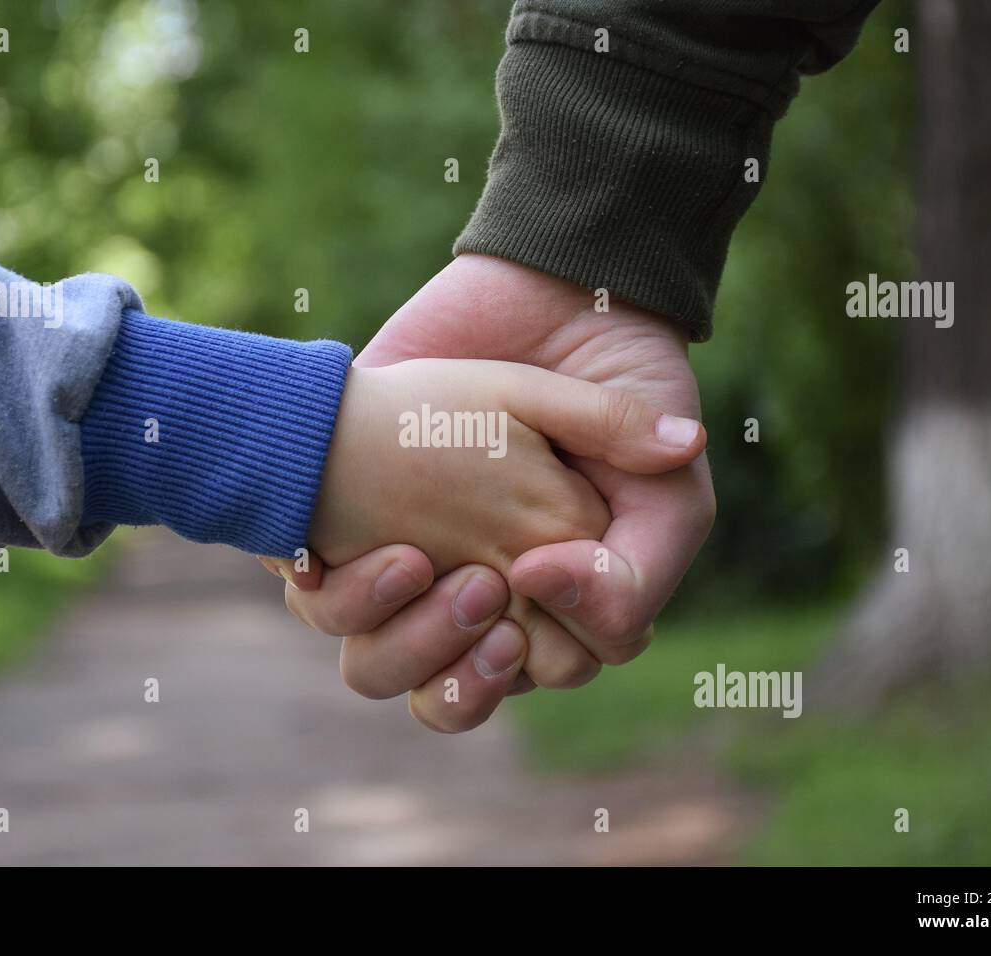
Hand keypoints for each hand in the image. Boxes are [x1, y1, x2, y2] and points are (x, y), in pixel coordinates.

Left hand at [267, 255, 715, 730]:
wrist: (545, 290)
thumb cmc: (620, 391)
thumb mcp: (663, 476)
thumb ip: (645, 561)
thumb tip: (562, 592)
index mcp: (558, 597)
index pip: (555, 669)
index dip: (554, 645)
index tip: (542, 564)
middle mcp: (484, 594)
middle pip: (463, 694)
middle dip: (478, 667)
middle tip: (488, 589)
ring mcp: (416, 566)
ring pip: (388, 671)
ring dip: (417, 645)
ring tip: (439, 572)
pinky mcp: (351, 525)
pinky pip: (328, 609)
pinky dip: (353, 597)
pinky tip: (389, 551)